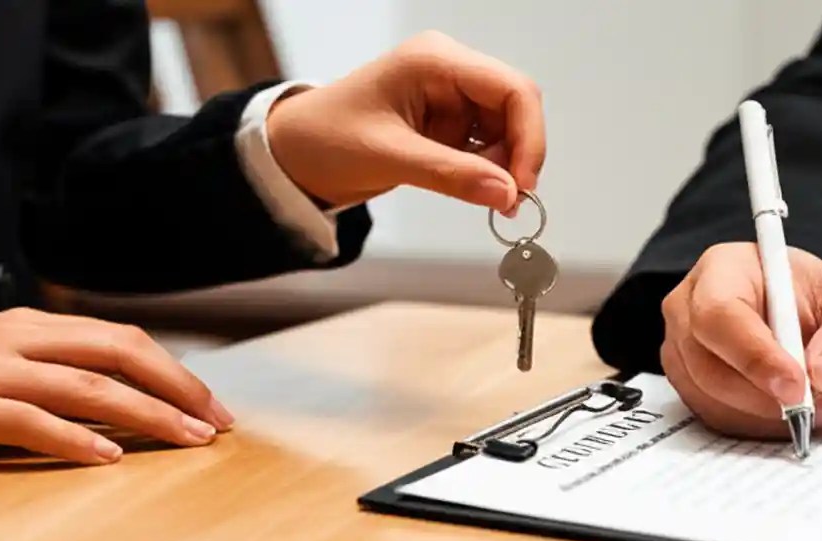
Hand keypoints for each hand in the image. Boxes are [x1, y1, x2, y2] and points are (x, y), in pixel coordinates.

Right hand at [0, 309, 233, 464]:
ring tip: (186, 439)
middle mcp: (16, 340)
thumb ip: (57, 369)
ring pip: (87, 387)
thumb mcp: (0, 359)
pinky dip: (74, 439)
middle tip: (216, 421)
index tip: (211, 404)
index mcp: (32, 325)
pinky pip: (29, 422)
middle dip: (177, 388)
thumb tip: (131, 394)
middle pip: (118, 353)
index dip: (174, 371)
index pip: (122, 339)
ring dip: (146, 415)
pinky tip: (108, 456)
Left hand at [266, 31, 544, 212]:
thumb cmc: (325, 139)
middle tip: (506, 200)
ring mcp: (450, 98)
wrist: (293, 154)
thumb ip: (450, 174)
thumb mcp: (389, 157)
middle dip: (516, 156)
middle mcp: (449, 72)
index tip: (522, 185)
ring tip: (486, 199)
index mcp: (435, 60)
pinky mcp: (447, 124)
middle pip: (514, 110)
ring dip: (503, 168)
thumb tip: (507, 194)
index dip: (528, 137)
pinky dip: (488, 172)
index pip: (511, 90)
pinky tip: (475, 190)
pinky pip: (486, 147)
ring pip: (505, 131)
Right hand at [660, 243, 821, 436]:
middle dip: (763, 398)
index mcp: (722, 270)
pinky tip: (790, 416)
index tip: (797, 387)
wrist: (787, 311)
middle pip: (707, 365)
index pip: (721, 314)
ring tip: (818, 411)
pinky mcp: (685, 383)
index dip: (755, 356)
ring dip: (764, 417)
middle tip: (816, 407)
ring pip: (709, 398)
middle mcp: (686, 307)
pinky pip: (712, 416)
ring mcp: (679, 348)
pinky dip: (755, 426)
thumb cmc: (806, 300)